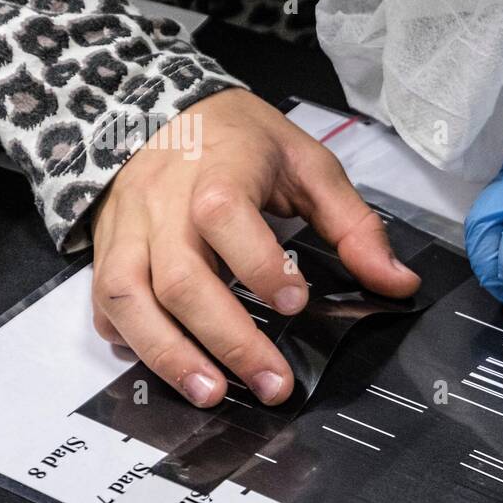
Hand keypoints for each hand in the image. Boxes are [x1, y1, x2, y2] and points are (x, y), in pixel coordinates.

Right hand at [91, 88, 420, 406]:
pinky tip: (167, 365)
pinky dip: (130, 340)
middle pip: (182, 278)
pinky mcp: (107, 251)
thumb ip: (354, 225)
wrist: (161, 109)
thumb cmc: (239, 139)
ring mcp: (128, 230)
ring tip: (211, 393)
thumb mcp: (308, 165)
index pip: (225, 216)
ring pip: (129, 298)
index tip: (297, 302)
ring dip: (169, 354)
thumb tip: (397, 282)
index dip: (259, 263)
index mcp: (218, 171)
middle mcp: (163, 203)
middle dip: (228, 339)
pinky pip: (104, 304)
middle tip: (271, 383)